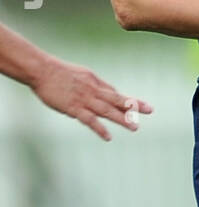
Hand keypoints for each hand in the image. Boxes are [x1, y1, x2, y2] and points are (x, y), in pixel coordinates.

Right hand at [30, 57, 152, 141]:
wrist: (40, 70)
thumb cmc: (57, 72)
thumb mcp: (80, 75)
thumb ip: (92, 84)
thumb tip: (103, 92)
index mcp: (94, 81)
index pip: (114, 93)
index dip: (128, 101)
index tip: (142, 106)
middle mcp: (93, 89)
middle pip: (117, 98)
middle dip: (134, 105)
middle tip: (150, 110)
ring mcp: (84, 99)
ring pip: (107, 110)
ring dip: (122, 118)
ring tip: (135, 127)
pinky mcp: (73, 107)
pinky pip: (89, 120)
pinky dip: (99, 128)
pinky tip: (108, 136)